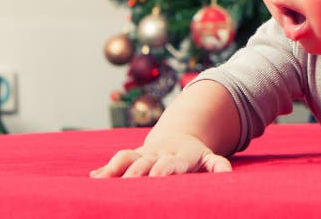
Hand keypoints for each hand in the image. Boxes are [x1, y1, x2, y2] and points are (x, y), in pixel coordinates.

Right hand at [89, 134, 231, 177]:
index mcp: (178, 157)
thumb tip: (226, 173)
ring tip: (100, 180)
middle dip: (134, 172)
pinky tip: (93, 179)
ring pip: (126, 157)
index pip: (170, 164)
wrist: (179, 137)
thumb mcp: (209, 158)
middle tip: (125, 184)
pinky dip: (105, 170)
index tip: (156, 177)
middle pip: (144, 162)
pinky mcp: (131, 157)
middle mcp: (158, 154)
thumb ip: (217, 164)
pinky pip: (116, 161)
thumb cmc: (195, 156)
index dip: (163, 169)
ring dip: (114, 168)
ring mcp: (143, 154)